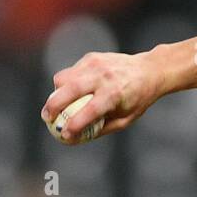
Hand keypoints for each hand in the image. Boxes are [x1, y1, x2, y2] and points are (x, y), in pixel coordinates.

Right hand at [41, 50, 164, 140]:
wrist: (150, 70)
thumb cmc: (137, 99)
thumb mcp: (125, 119)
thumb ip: (101, 128)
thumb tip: (74, 138)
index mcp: (115, 94)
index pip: (89, 111)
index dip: (74, 125)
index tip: (64, 134)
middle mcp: (104, 77)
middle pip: (70, 90)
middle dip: (53, 105)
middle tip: (46, 117)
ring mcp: (96, 64)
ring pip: (64, 78)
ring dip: (56, 93)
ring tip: (58, 105)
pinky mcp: (91, 58)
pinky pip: (70, 72)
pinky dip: (66, 83)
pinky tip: (73, 91)